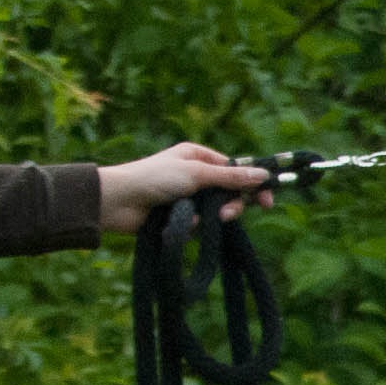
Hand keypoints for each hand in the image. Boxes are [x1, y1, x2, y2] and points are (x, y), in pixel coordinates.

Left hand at [100, 142, 268, 235]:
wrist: (118, 202)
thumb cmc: (153, 178)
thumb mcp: (196, 173)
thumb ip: (231, 177)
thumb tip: (264, 175)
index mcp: (199, 157)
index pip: (236, 170)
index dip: (253, 184)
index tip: (267, 202)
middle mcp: (196, 176)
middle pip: (230, 193)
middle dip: (231, 206)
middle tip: (225, 216)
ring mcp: (189, 198)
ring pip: (218, 212)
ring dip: (212, 218)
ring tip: (199, 221)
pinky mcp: (182, 217)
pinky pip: (202, 225)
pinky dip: (196, 227)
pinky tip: (183, 225)